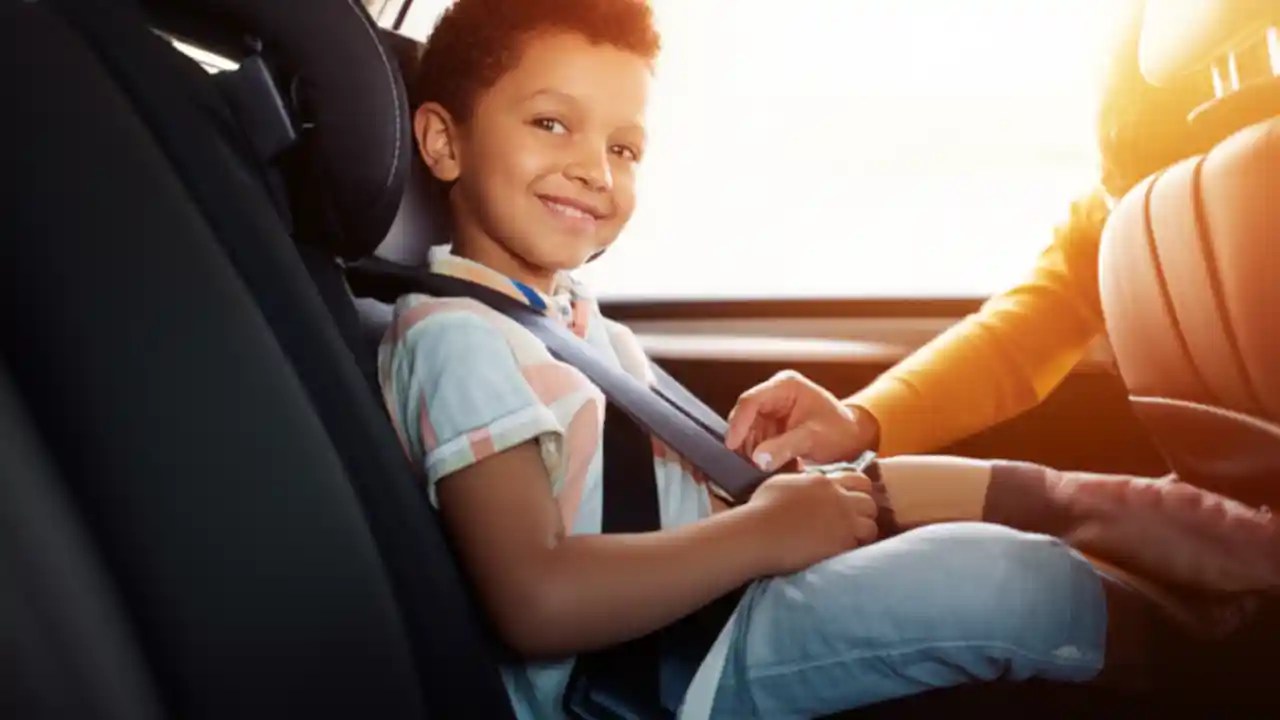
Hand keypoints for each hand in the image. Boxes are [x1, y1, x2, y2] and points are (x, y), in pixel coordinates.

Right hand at [726, 370, 878, 471]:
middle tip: (746, 462)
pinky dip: (759, 452)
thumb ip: (785, 446)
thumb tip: (758, 460)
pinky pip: (756, 438)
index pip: (751, 401)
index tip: (732, 445)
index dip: (739, 423)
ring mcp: (772, 409)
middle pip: (745, 415)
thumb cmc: (839, 430)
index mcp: (785, 386)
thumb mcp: (813, 437)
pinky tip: (766, 465)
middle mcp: (775, 394)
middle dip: (744, 439)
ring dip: (751, 448)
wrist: (853, 437)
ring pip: (748, 429)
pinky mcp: (772, 424)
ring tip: (761, 466)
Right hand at [743, 471, 878, 575]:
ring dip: (862, 534)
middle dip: (863, 514)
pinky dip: (853, 550)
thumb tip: (806, 482)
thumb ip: (802, 482)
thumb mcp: (781, 483)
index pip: (860, 481)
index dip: (858, 493)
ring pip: (871, 527)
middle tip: (850, 524)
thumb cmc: (761, 508)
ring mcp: (843, 524)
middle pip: (870, 504)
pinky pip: (860, 547)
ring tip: (846, 541)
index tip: (848, 503)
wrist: (759, 534)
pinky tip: (840, 553)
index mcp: (825, 482)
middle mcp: (839, 500)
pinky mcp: (842, 546)